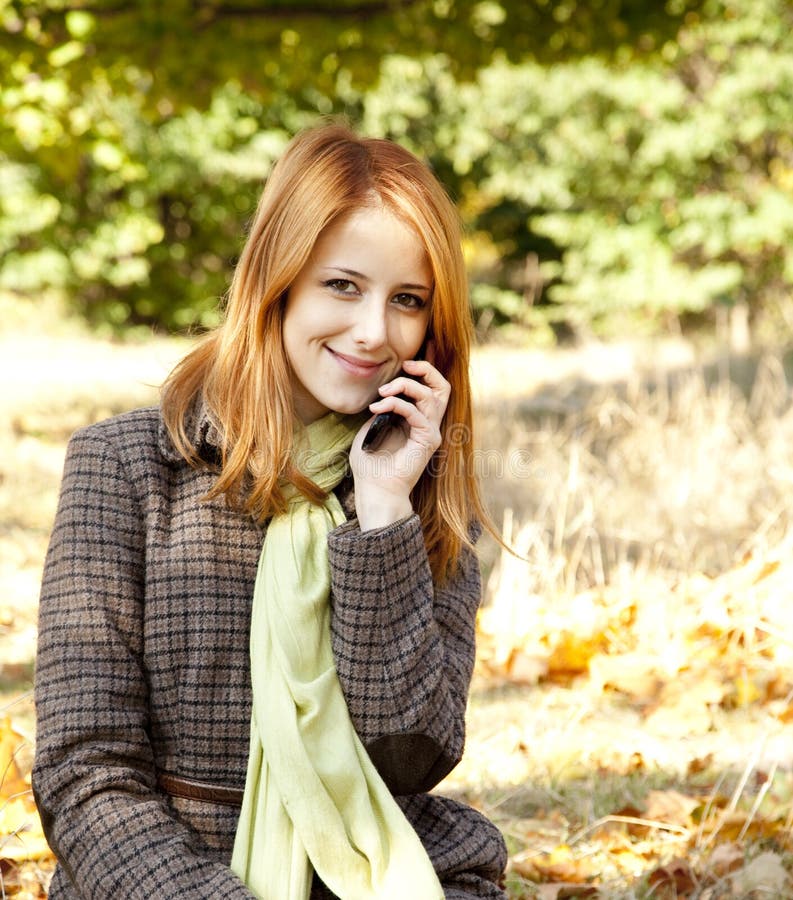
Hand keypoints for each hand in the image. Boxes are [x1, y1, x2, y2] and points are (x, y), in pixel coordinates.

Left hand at [348, 351, 449, 530]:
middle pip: (443, 387)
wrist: (375, 490)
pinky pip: (416, 413)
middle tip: (405, 365)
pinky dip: (396, 404)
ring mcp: (430, 433)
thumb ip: (381, 410)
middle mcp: (429, 425)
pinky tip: (378, 408)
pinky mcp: (427, 441)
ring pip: (431, 395)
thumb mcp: (372, 428)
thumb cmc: (371, 465)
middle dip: (426, 369)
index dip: (421, 372)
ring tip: (382, 392)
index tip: (401, 365)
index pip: (430, 389)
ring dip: (404, 386)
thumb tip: (382, 393)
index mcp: (418, 421)